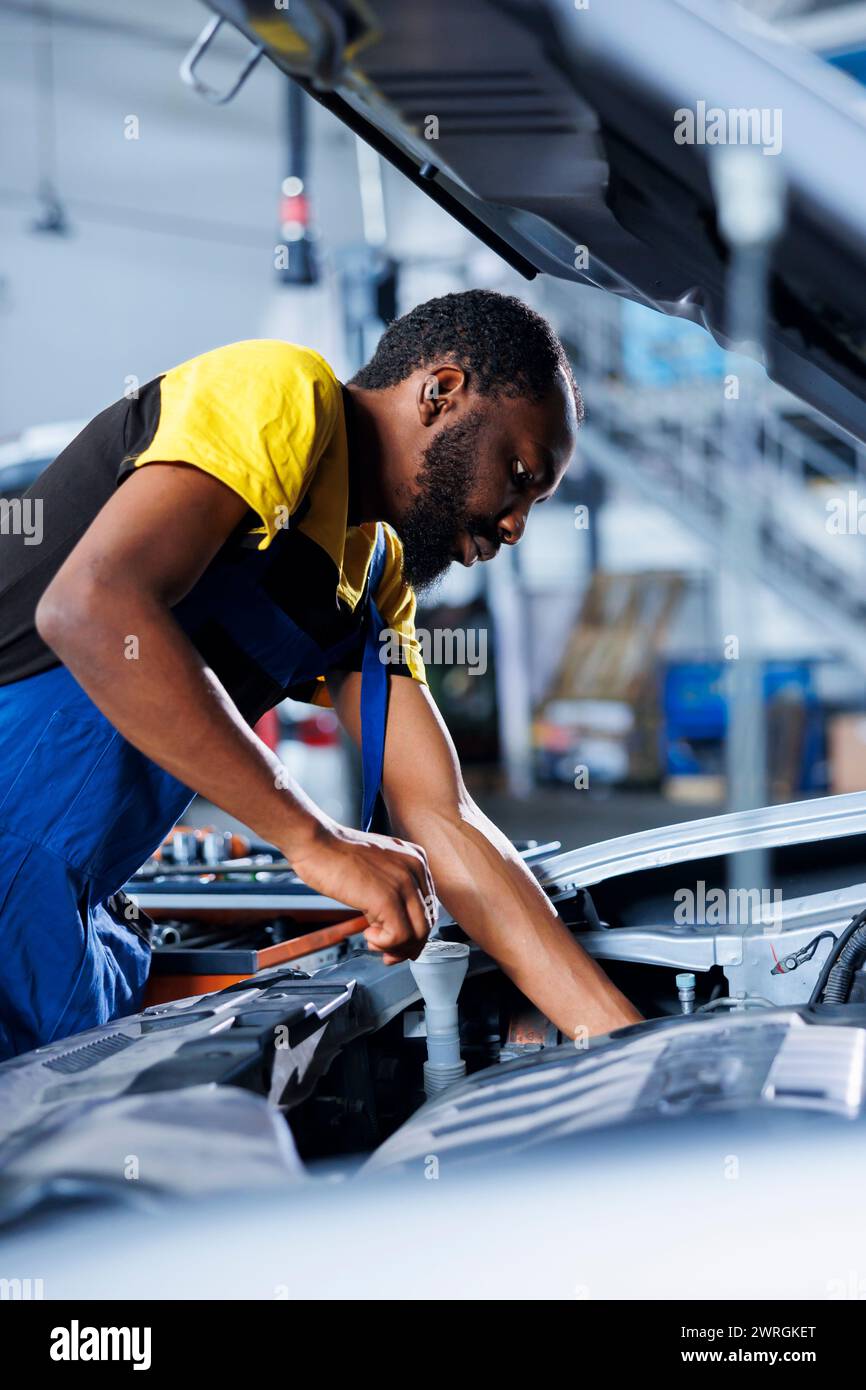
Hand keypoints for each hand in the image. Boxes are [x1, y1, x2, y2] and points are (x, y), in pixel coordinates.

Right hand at [290, 821, 436, 963]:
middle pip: (426, 922)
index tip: (396, 942)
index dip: (413, 931)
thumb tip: (392, 925)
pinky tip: (368, 934)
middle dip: (407, 945)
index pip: (427, 907)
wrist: (316, 843)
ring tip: (374, 942)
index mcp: (415, 860)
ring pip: (418, 933)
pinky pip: (399, 936)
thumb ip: (390, 891)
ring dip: (395, 947)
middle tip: (386, 952)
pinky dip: (385, 943)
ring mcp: (403, 883)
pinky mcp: (387, 898)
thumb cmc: (336, 854)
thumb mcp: (375, 868)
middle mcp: (415, 869)